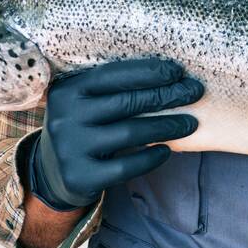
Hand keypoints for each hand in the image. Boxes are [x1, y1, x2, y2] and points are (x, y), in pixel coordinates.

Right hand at [27, 58, 203, 210]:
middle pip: (126, 103)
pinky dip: (150, 157)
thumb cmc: (83, 126)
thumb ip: (112, 88)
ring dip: (166, 126)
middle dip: (166, 96)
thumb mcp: (85, 101)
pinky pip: (125, 167)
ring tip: (190, 123)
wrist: (52, 171)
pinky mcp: (80, 177)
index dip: (148, 72)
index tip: (177, 71)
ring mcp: (69, 148)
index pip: (113, 75)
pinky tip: (167, 150)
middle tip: (194, 92)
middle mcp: (65, 117)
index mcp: (67, 90)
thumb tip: (168, 72)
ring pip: (129, 133)